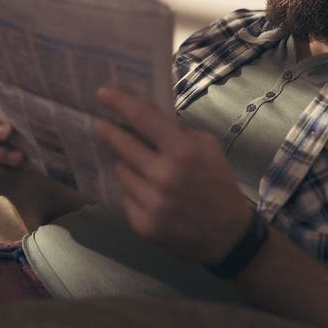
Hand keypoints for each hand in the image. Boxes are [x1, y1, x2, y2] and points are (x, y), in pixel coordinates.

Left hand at [94, 87, 252, 264]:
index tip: (103, 93)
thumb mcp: (208, 147)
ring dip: (127, 164)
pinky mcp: (143, 225)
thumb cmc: (218, 182)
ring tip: (141, 166)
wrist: (228, 233)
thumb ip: (178, 132)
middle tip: (100, 124)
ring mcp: (151, 203)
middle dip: (110, 132)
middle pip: (124, 145)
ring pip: (122, 172)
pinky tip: (147, 192)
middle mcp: (163, 176)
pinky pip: (126, 197)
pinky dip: (134, 191)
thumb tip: (147, 116)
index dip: (121, 103)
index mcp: (182, 151)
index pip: (144, 120)